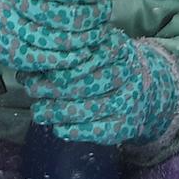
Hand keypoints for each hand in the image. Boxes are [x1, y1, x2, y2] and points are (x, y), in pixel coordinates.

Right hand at [0, 0, 110, 75]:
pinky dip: (69, 58)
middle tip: (104, 14)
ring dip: (85, 38)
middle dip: (90, 16)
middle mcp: (9, 3)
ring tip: (99, 32)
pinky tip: (83, 51)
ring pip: (56, 40)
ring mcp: (8, 31)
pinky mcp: (10, 53)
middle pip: (60, 15)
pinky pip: (45, 60)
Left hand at [22, 31, 178, 145]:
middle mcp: (125, 75)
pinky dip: (71, 130)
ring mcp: (126, 103)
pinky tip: (58, 126)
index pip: (79, 58)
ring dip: (54, 112)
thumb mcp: (99, 47)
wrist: (147, 93)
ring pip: (82, 109)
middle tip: (31, 89)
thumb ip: (73, 48)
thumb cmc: (111, 67)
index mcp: (117, 49)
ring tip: (39, 111)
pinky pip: (92, 131)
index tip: (34, 68)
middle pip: (78, 84)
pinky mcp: (123, 127)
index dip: (53, 66)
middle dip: (49, 88)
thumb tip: (33, 55)